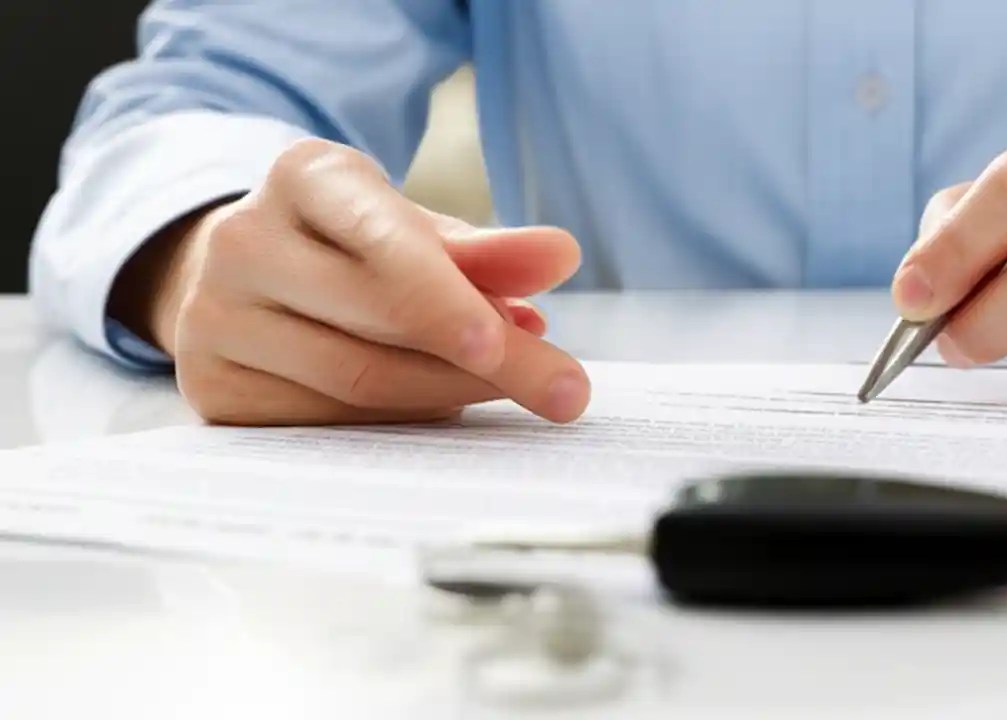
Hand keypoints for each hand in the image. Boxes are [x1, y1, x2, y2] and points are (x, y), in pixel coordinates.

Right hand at [112, 138, 589, 424]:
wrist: (247, 273)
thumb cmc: (354, 248)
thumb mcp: (416, 231)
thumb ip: (488, 250)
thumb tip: (561, 256)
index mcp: (302, 178)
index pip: (383, 241)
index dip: (448, 296)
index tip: (514, 334)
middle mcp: (242, 241)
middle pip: (377, 322)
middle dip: (486, 362)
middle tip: (565, 390)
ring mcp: (213, 319)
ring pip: (355, 382)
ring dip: (452, 396)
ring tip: (516, 392)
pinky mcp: (212, 389)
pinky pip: (327, 424)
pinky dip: (402, 422)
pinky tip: (442, 408)